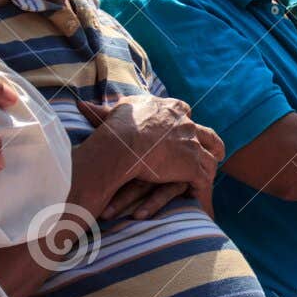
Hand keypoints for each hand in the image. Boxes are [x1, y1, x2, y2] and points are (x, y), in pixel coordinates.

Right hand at [84, 96, 222, 215]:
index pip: (185, 113)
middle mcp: (187, 124)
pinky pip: (204, 178)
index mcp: (172, 109)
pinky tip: (204, 192)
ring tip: (213, 171)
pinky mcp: (192, 166)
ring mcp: (192, 145)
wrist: (124, 145)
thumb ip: (104, 110)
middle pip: (206, 133)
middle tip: (215, 150)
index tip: (186, 127)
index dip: (186, 122)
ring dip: (212, 164)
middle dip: (210, 142)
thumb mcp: (115, 112)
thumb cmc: (118, 128)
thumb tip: (81, 104)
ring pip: (212, 156)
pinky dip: (205, 186)